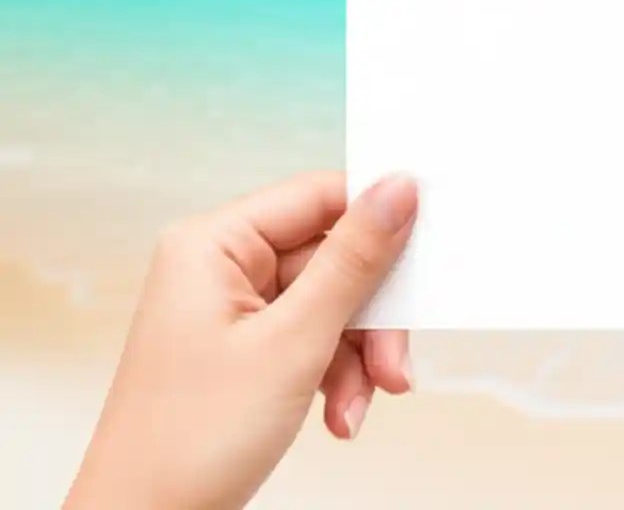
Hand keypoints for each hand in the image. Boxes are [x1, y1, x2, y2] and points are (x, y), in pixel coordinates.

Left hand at [65, 172, 417, 509]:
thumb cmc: (190, 440)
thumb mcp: (294, 343)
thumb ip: (353, 261)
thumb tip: (398, 190)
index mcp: (213, 245)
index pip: (317, 197)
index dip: (376, 218)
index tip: (427, 246)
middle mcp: (220, 268)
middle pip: (333, 260)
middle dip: (371, 319)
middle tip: (395, 365)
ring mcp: (233, 311)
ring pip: (332, 307)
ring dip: (358, 359)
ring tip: (359, 406)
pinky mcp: (246, 350)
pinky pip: (314, 341)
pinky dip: (337, 378)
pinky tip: (340, 418)